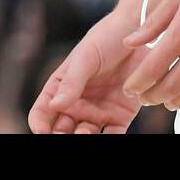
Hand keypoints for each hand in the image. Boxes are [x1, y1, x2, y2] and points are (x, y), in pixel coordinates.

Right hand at [28, 9, 144, 133]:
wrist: (140, 36)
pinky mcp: (120, 118)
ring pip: (86, 136)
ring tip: (87, 132)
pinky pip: (113, 137)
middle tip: (66, 134)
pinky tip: (106, 139)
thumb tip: (55, 105)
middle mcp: (77, 103)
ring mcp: (98, 112)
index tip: (42, 131)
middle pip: (62, 129)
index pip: (43, 111)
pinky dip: (109, 143)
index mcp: (61, 87)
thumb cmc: (106, 39)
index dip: (39, 124)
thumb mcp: (85, 57)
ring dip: (83, 140)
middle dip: (60, 136)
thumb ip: (71, 82)